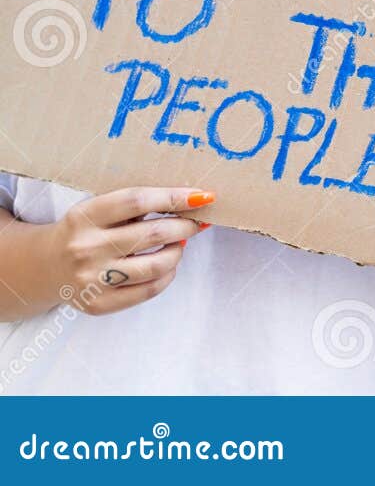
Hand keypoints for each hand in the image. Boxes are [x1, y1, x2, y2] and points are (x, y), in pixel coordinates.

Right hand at [52, 187, 210, 314]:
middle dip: (185, 226)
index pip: (137, 201)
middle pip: (152, 234)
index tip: (202, 196)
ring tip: (178, 244)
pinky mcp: (98, 304)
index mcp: (84, 216)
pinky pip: (150, 290)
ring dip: (178, 251)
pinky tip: (166, 265)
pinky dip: (168, 275)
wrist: (45, 266)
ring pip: (157, 265)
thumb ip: (137, 205)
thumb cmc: (86, 230)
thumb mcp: (99, 209)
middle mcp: (85, 248)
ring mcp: (91, 279)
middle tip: (195, 224)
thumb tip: (193, 202)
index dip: (174, 197)